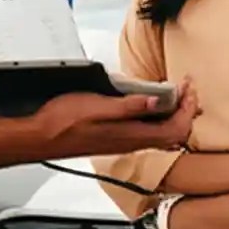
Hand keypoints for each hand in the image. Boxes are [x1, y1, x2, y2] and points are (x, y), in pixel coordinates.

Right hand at [30, 82, 199, 159]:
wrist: (39, 137)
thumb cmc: (63, 122)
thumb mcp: (98, 106)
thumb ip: (130, 106)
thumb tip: (158, 102)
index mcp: (131, 135)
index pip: (175, 129)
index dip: (187, 108)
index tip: (189, 87)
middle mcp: (131, 142)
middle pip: (172, 133)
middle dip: (185, 109)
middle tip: (187, 87)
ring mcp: (123, 141)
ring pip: (160, 132)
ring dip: (172, 111)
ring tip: (174, 91)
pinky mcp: (114, 137)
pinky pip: (146, 129)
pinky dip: (156, 114)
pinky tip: (148, 99)